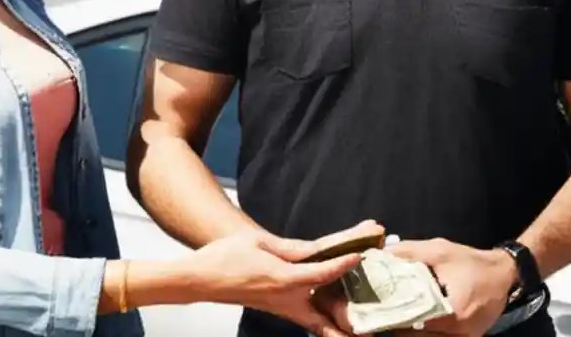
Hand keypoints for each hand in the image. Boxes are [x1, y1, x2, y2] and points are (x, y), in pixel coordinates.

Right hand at [184, 222, 380, 336]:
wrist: (200, 279)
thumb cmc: (225, 257)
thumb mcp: (260, 242)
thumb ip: (290, 248)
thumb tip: (315, 249)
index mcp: (283, 280)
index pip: (323, 273)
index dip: (344, 264)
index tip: (361, 255)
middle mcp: (286, 301)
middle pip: (325, 322)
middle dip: (349, 326)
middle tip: (371, 329)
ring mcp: (281, 308)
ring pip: (316, 327)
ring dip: (337, 330)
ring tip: (360, 332)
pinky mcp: (276, 309)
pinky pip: (306, 320)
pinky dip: (323, 323)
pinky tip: (335, 317)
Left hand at [383, 238, 517, 335]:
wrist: (503, 273)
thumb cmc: (471, 263)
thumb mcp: (440, 251)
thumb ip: (410, 253)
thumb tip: (382, 254)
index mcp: (452, 315)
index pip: (414, 324)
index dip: (395, 317)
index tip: (380, 308)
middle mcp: (459, 334)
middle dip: (401, 327)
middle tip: (386, 313)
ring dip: (412, 332)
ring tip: (398, 317)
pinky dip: (426, 332)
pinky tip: (415, 320)